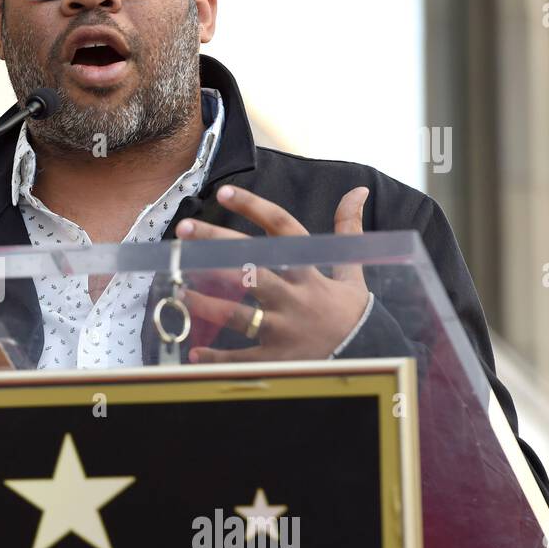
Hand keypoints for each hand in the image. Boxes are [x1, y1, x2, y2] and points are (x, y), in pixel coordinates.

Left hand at [174, 184, 370, 361]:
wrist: (369, 354)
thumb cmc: (351, 309)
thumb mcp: (353, 268)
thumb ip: (348, 229)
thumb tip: (359, 190)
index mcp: (309, 271)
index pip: (282, 229)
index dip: (254, 207)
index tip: (224, 191)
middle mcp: (294, 296)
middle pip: (249, 265)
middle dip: (216, 244)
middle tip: (183, 228)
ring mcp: (283, 328)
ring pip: (238, 312)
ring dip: (206, 302)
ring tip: (179, 291)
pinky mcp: (277, 358)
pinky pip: (241, 357)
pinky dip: (216, 358)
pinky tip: (193, 352)